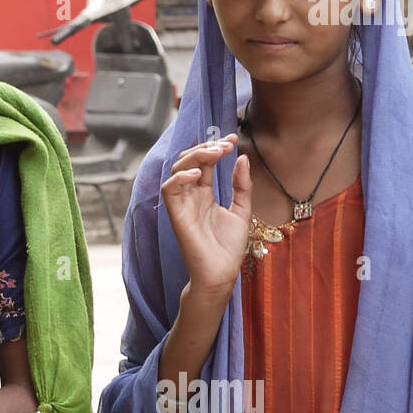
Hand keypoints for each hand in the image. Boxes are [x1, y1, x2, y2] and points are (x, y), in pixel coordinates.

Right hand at [161, 134, 251, 294]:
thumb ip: (241, 185)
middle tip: (226, 144)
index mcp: (205, 193)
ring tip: (215, 154)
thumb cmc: (229, 247)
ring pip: (177, 169)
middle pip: (188, 161)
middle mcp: (191, 195)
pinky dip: (180, 177)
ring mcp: (182, 203)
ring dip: (194, 157)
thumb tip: (242, 158)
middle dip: (206, 148)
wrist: (221, 273)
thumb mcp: (242, 210)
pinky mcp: (176, 214)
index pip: (205, 162)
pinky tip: (199, 175)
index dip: (216, 147)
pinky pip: (169, 189)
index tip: (233, 138)